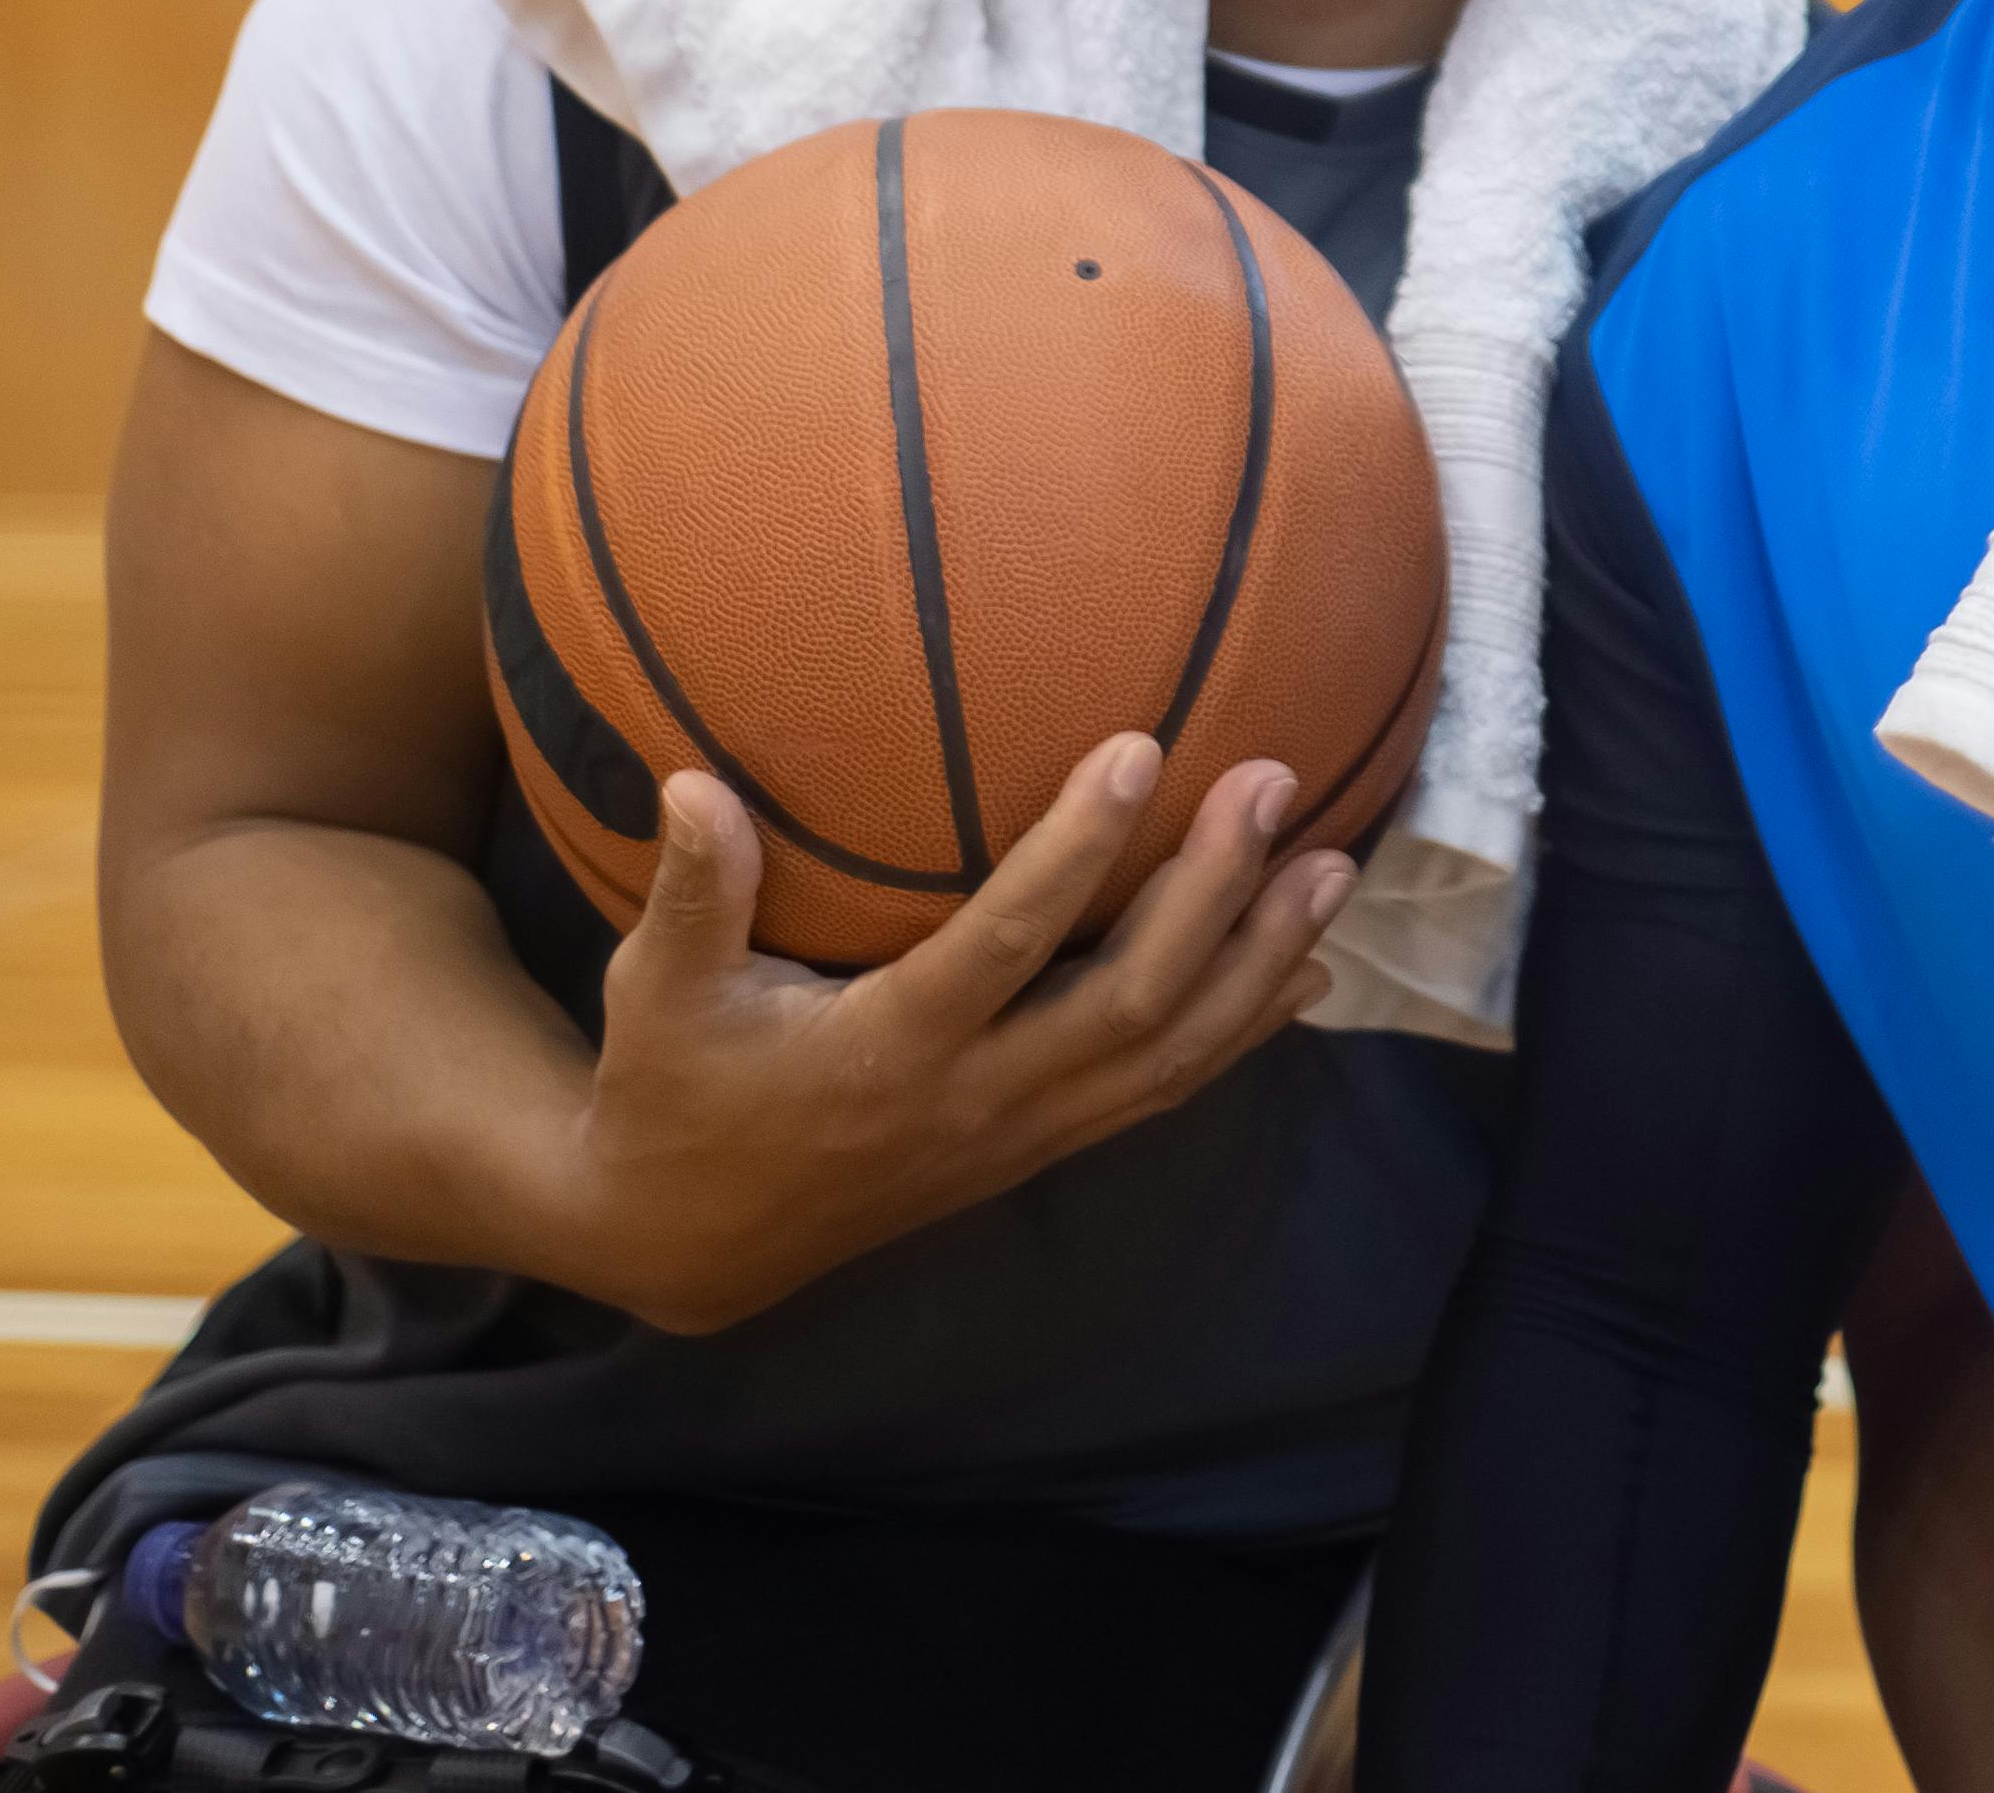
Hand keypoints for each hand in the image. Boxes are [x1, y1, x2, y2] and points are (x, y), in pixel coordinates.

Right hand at [563, 729, 1356, 1332]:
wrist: (692, 1243)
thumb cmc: (673, 1094)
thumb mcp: (657, 995)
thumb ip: (690, 893)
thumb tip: (690, 782)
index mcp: (887, 1052)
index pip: (1005, 946)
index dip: (1076, 852)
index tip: (1141, 750)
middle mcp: (975, 1101)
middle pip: (1131, 1005)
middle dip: (1214, 897)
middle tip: (1275, 787)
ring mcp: (1018, 1134)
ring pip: (1170, 1057)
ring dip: (1257, 963)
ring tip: (1336, 868)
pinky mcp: (1038, 1149)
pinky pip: (1160, 1091)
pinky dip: (1240, 1033)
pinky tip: (1303, 972)